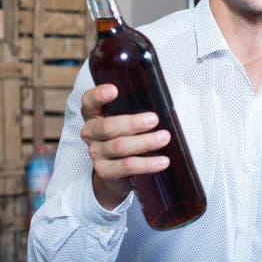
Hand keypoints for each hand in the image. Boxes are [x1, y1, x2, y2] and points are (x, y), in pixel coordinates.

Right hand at [79, 84, 170, 208]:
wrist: (115, 171)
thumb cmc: (126, 135)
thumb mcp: (128, 117)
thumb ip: (138, 107)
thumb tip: (172, 99)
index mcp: (95, 113)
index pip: (89, 101)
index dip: (99, 95)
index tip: (114, 90)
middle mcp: (91, 132)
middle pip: (107, 126)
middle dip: (133, 123)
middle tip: (154, 119)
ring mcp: (96, 152)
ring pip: (119, 146)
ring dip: (144, 142)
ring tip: (164, 138)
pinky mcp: (105, 171)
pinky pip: (126, 167)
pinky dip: (146, 164)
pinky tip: (162, 161)